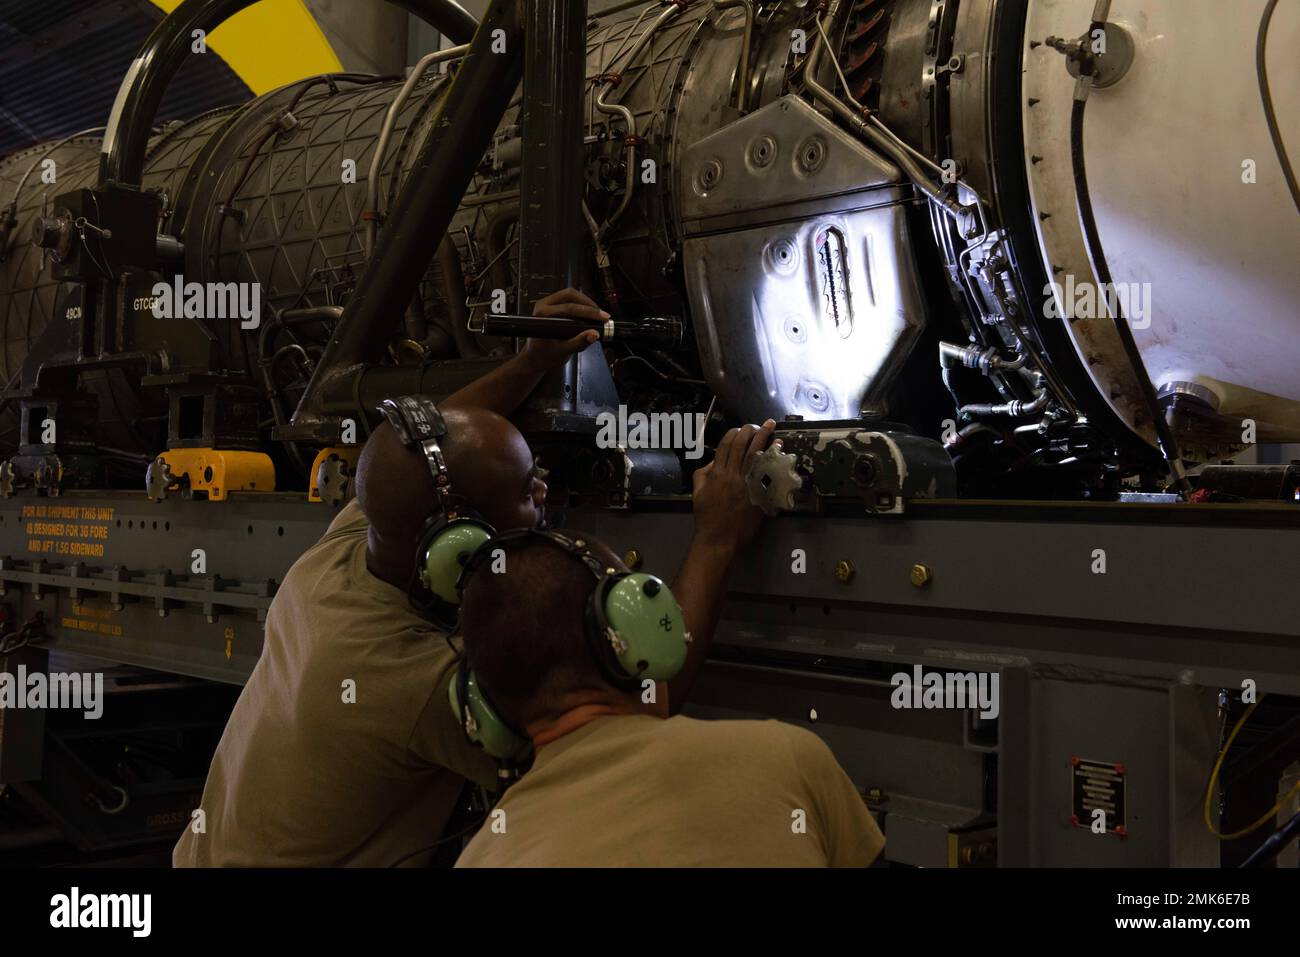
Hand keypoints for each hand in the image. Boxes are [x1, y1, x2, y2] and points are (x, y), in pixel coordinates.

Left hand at [518, 288, 606, 373]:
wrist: (535, 358)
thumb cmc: (544, 355)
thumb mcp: (563, 351)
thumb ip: (579, 342)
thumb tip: (594, 334)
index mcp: (543, 315)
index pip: (569, 308)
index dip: (589, 311)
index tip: (602, 317)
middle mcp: (543, 306)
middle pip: (570, 295)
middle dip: (588, 304)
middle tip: (601, 315)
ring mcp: (547, 304)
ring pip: (570, 295)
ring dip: (586, 303)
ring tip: (597, 314)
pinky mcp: (552, 306)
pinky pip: (568, 299)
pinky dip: (581, 305)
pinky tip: (589, 314)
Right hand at [691, 419, 776, 555]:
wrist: (718, 538)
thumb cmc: (707, 516)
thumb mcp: (698, 492)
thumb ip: (703, 473)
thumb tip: (713, 460)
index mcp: (716, 473)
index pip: (725, 446)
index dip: (734, 433)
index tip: (742, 428)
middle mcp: (732, 475)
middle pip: (742, 446)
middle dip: (751, 431)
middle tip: (760, 423)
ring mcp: (746, 484)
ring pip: (755, 455)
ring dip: (764, 439)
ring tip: (771, 427)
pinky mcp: (758, 494)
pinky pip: (766, 472)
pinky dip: (772, 458)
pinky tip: (778, 450)